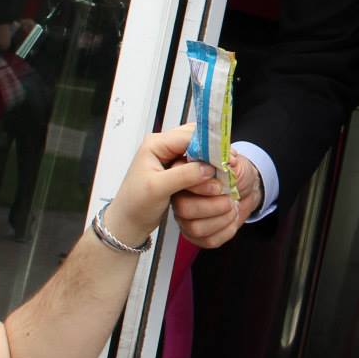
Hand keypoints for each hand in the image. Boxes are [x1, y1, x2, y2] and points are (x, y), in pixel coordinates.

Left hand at [105, 124, 214, 243]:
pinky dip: (206, 169)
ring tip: (225, 172)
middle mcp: (163, 146)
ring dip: (211, 161)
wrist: (128, 222)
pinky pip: (195, 163)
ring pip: (197, 151)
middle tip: (230, 163)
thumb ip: (183, 175)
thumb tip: (208, 168)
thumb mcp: (157, 189)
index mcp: (155, 144)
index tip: (226, 157)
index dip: (209, 144)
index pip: (188, 135)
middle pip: (195, 140)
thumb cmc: (135, 204)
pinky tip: (216, 177)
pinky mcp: (175, 169)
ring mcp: (170, 157)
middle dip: (212, 151)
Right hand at [170, 152, 261, 248]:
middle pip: (183, 209)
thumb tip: (230, 159)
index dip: (199, 185)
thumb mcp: (235, 162)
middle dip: (212, 206)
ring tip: (232, 208)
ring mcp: (186, 218)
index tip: (219, 185)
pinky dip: (225, 231)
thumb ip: (229, 159)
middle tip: (229, 199)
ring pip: (194, 228)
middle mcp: (180, 196)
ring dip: (221, 220)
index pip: (178, 181)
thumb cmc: (235, 174)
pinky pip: (207, 240)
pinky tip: (231, 220)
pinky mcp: (197, 235)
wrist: (246, 190)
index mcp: (184, 174)